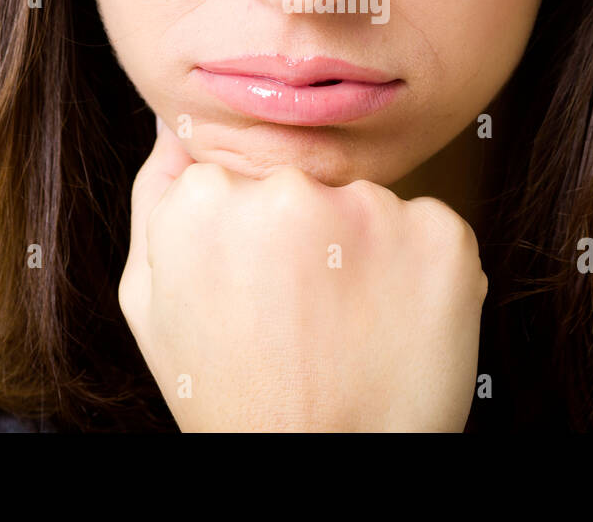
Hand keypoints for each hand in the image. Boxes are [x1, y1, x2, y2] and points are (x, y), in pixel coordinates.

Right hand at [118, 117, 487, 430]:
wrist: (324, 473)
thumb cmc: (232, 393)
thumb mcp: (150, 301)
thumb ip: (156, 196)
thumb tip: (173, 119)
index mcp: (207, 198)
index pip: (246, 175)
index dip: (255, 234)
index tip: (260, 286)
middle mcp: (289, 191)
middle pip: (308, 183)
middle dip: (311, 234)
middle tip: (305, 316)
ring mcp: (372, 209)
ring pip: (370, 204)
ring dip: (368, 250)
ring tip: (349, 327)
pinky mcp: (442, 235)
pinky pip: (432, 227)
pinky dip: (422, 270)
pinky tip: (396, 323)